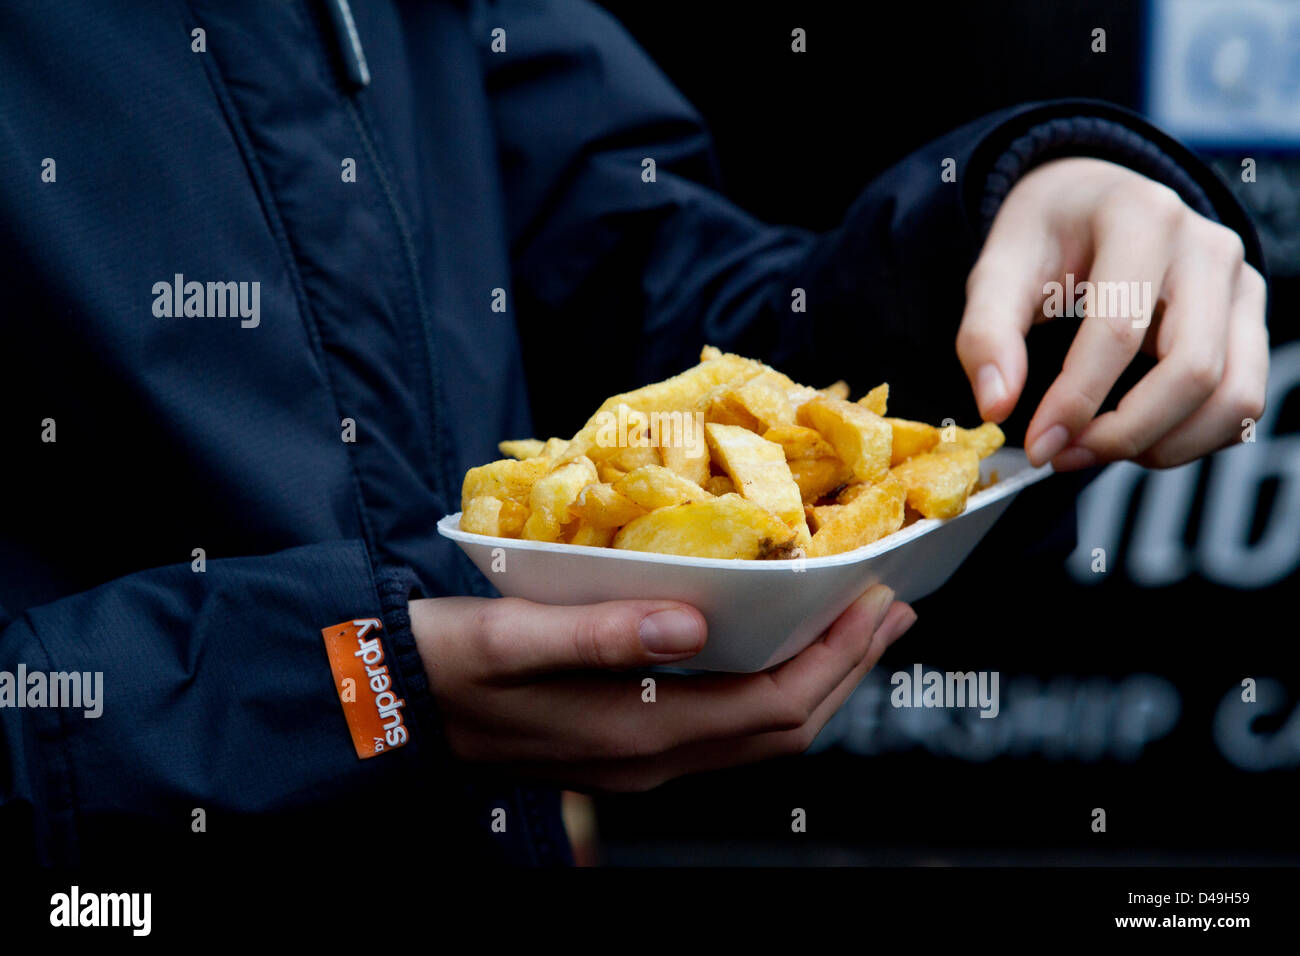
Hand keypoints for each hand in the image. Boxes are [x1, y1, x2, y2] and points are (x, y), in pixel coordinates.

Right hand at [410, 587, 914, 791]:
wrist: (384, 707)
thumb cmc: (443, 663)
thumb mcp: (510, 636)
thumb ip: (601, 634)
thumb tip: (693, 623)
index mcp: (635, 732)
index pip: (772, 707)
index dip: (834, 657)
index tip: (876, 601)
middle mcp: (650, 760)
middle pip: (782, 728)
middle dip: (846, 668)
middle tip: (893, 610)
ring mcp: (640, 761)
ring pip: (760, 733)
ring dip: (816, 680)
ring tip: (852, 627)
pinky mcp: (625, 745)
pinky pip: (728, 728)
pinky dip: (771, 688)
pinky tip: (774, 649)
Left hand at [958, 156, 1267, 469]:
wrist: (1090, 202)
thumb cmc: (1046, 234)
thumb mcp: (998, 268)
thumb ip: (987, 334)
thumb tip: (996, 406)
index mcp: (1142, 219)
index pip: (1119, 331)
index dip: (1076, 401)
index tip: (1038, 445)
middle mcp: (1207, 248)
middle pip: (1191, 370)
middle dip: (1124, 433)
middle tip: (1064, 455)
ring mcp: (1240, 285)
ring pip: (1233, 395)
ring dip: (1164, 445)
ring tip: (1097, 449)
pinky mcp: (1249, 321)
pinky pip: (1243, 402)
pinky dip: (1192, 438)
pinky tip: (1135, 436)